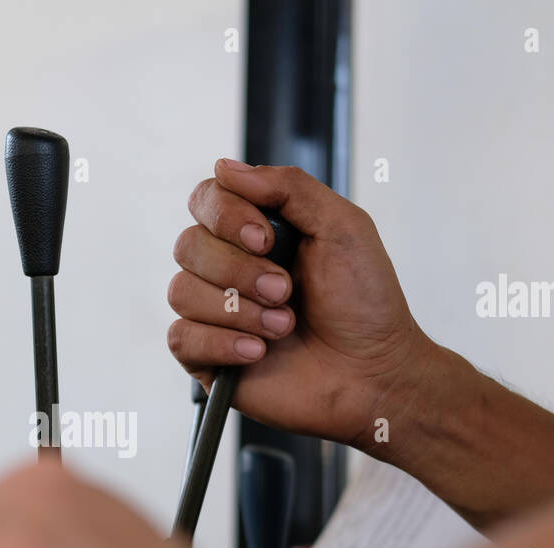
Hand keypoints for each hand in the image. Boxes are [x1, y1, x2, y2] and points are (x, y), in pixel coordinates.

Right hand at [167, 160, 436, 447]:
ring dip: (238, 310)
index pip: (206, 200)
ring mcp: (214, 315)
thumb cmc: (364, 304)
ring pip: (181, 292)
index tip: (267, 240)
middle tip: (286, 291)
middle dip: (239, 270)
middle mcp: (227, 269)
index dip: (226, 216)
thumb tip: (224, 167)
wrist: (373, 374)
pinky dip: (221, 342)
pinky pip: (180, 337)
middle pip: (188, 246)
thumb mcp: (341, 226)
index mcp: (255, 233)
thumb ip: (287, 187)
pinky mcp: (207, 359)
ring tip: (284, 327)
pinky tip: (258, 352)